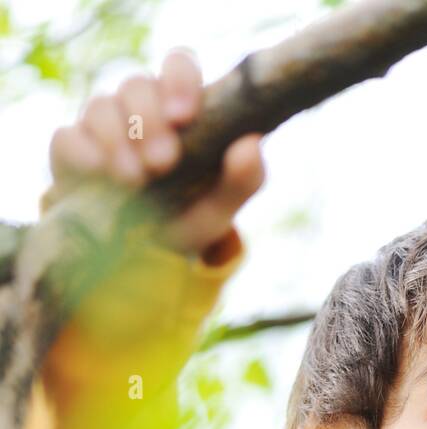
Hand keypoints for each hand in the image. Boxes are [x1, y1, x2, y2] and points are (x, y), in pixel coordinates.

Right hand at [43, 48, 265, 256]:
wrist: (137, 258)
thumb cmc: (182, 220)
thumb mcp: (218, 210)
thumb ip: (242, 181)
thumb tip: (253, 145)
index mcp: (177, 110)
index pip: (178, 66)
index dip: (179, 80)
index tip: (183, 115)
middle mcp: (138, 109)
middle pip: (136, 84)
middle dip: (149, 121)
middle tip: (163, 162)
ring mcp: (101, 126)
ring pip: (101, 106)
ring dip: (118, 140)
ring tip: (134, 180)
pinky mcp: (71, 151)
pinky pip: (68, 138)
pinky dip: (83, 154)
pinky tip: (99, 175)